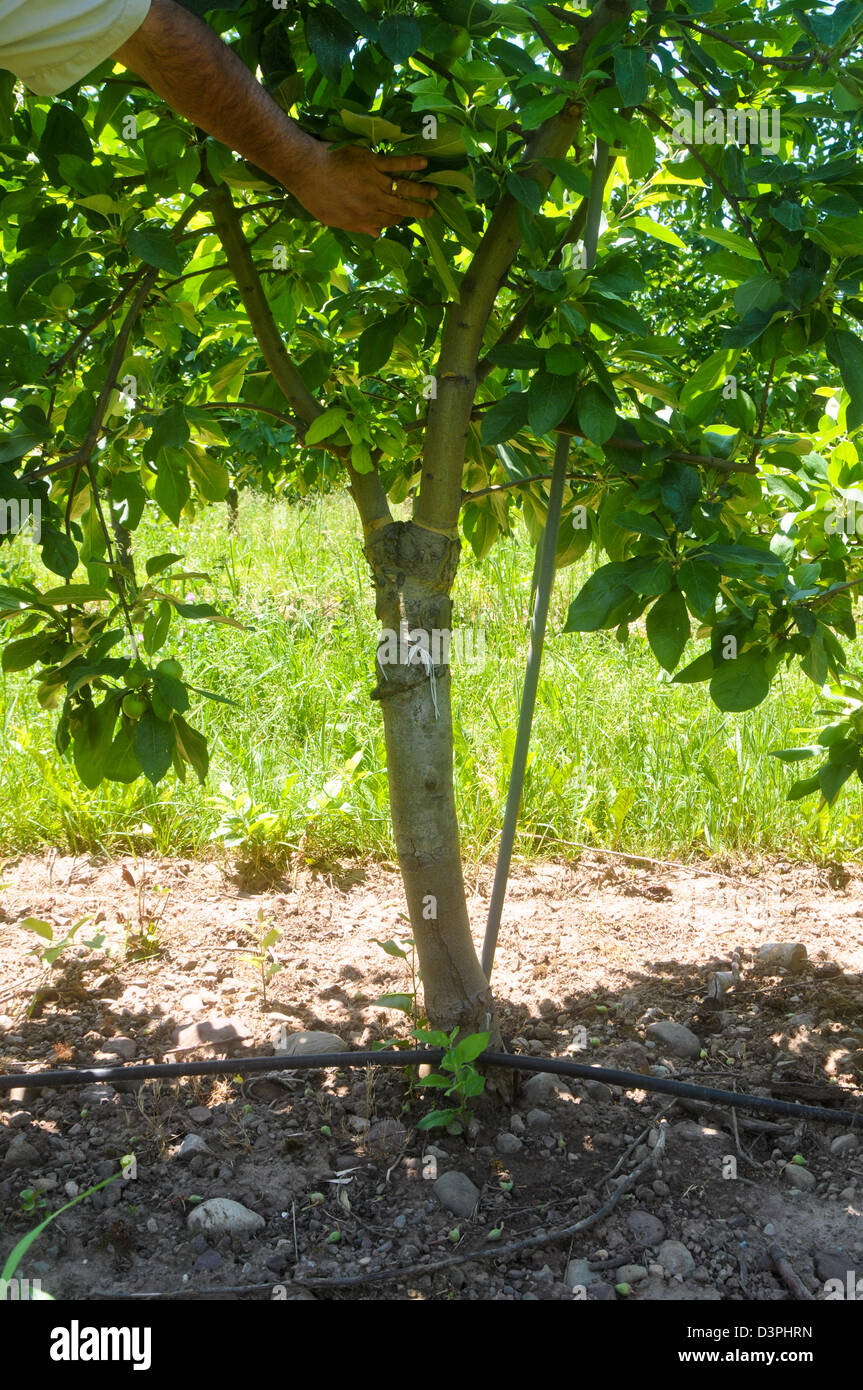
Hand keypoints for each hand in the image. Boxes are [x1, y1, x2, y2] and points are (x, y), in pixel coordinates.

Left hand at [290, 144, 438, 235]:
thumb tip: (376, 233)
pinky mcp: (372, 163)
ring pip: (403, 188)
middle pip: (401, 207)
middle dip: (418, 210)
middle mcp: (373, 202)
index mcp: (364, 218)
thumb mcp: (333, 220)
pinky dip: (410, 163)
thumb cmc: (315, 196)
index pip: (389, 221)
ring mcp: (374, 182)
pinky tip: (423, 163)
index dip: (398, 219)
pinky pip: (395, 164)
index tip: (404, 216)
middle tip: (431, 211)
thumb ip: (356, 226)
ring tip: (434, 192)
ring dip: (421, 190)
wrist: (307, 170)